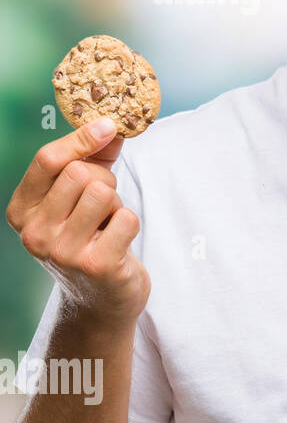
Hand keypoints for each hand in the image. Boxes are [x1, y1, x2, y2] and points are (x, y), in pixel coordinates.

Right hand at [6, 118, 149, 326]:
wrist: (101, 300)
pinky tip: (118, 243)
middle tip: (103, 207)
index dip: (81, 138)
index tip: (108, 125)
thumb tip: (113, 122)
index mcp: (21, 211)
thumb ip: (93, 159)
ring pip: (103, 193)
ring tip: (107, 226)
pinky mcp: (96, 265)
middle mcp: (33, 232)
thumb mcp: (80, 198)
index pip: (48, 160)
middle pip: (81, 173)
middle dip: (103, 182)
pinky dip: (130, 224)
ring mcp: (62, 251)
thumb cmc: (91, 238)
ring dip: (116, 205)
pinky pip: (126, 218)